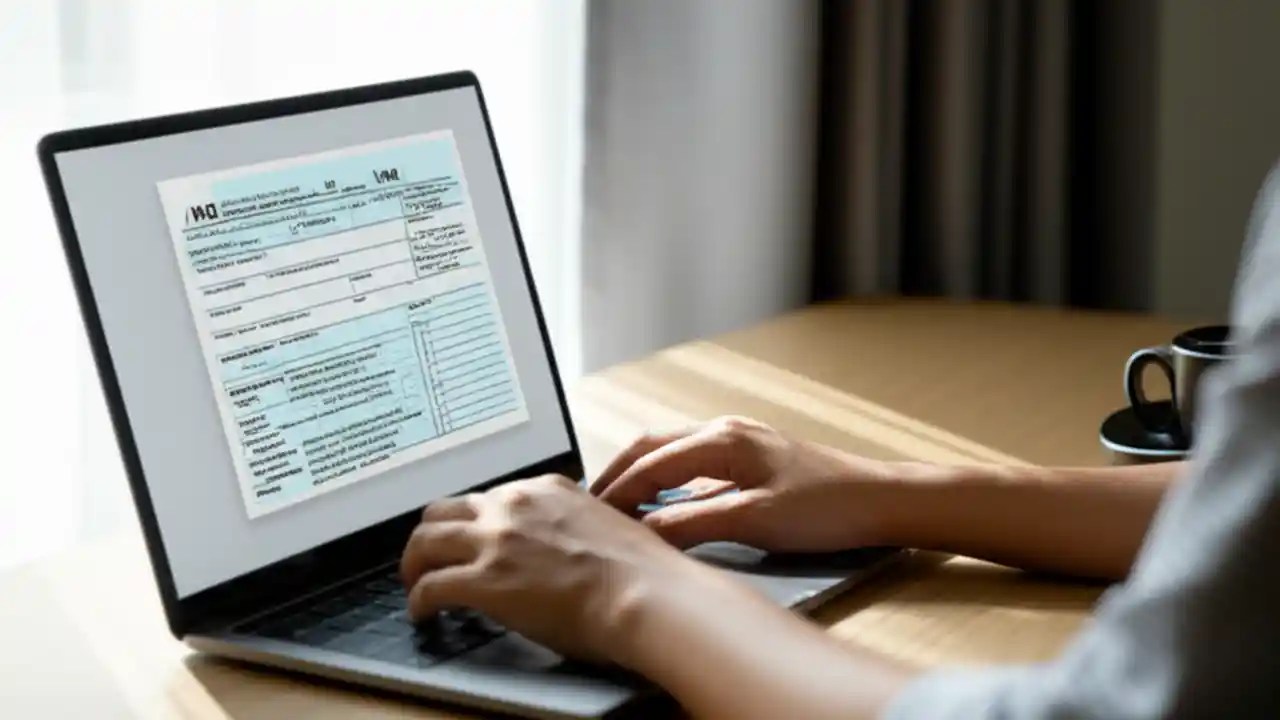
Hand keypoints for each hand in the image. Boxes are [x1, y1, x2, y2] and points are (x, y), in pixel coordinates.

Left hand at [399, 473, 719, 662]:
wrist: (643, 593)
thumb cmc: (637, 571)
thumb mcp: (599, 523)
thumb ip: (567, 523)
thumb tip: (555, 547)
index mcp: (545, 488)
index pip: (490, 498)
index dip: (473, 522)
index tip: (472, 539)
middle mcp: (514, 504)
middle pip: (445, 510)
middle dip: (432, 535)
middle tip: (428, 557)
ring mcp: (496, 540)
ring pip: (425, 541)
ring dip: (415, 564)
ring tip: (415, 583)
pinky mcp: (483, 579)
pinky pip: (431, 586)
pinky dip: (420, 600)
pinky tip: (423, 613)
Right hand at [591, 416, 898, 551]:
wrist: (882, 500)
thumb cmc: (826, 508)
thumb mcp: (754, 520)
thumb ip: (693, 525)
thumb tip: (641, 534)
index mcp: (722, 440)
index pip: (650, 464)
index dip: (615, 491)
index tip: (588, 517)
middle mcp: (725, 432)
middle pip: (653, 447)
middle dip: (617, 474)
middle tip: (588, 506)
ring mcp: (740, 442)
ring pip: (672, 453)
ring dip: (641, 476)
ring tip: (615, 506)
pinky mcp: (752, 459)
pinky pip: (693, 465)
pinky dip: (667, 483)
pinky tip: (663, 507)